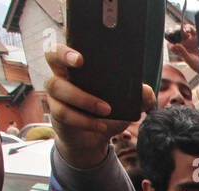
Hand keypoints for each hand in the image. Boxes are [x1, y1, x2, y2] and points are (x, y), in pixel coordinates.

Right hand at [46, 44, 154, 168]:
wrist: (95, 138)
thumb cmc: (108, 113)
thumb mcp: (126, 105)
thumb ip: (139, 97)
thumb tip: (146, 91)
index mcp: (78, 66)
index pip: (65, 44)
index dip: (67, 43)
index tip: (79, 49)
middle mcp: (62, 74)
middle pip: (52, 56)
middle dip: (64, 56)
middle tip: (80, 61)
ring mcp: (56, 94)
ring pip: (57, 87)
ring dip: (83, 98)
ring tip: (106, 109)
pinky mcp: (56, 113)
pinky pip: (64, 113)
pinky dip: (85, 120)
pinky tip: (101, 126)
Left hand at [168, 23, 198, 75]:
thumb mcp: (190, 60)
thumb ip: (183, 52)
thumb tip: (175, 45)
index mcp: (180, 51)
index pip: (171, 45)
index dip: (169, 42)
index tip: (170, 41)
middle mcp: (184, 45)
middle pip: (176, 35)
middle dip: (174, 32)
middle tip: (173, 31)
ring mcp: (190, 40)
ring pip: (183, 31)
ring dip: (181, 29)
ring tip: (182, 30)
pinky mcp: (197, 37)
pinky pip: (191, 30)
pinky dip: (189, 28)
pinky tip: (188, 29)